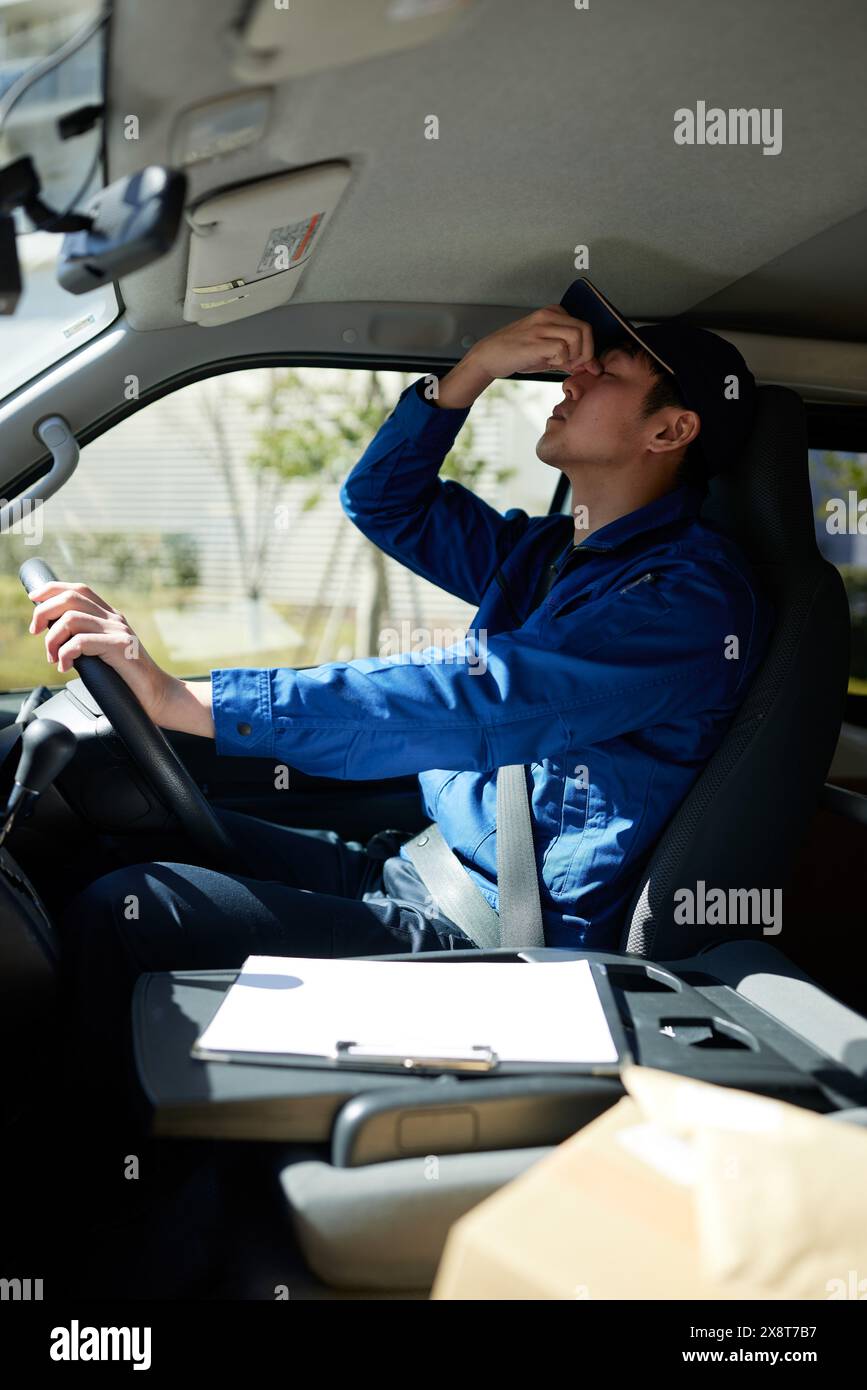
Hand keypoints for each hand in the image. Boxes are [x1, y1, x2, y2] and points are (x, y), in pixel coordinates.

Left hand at [27, 580, 177, 723]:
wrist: (159, 696)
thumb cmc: (130, 681)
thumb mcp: (104, 654)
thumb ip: (86, 641)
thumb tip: (55, 638)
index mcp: (110, 617)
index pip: (79, 589)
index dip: (53, 589)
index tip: (34, 600)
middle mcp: (114, 619)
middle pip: (71, 598)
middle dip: (43, 611)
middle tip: (35, 631)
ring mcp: (118, 631)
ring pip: (71, 619)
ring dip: (53, 639)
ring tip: (55, 658)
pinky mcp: (120, 647)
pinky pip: (81, 642)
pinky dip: (65, 654)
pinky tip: (66, 667)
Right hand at [468, 304, 602, 379]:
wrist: (489, 356)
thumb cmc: (517, 353)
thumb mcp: (546, 352)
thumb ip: (569, 357)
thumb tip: (592, 367)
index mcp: (553, 313)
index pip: (584, 326)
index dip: (588, 348)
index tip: (579, 363)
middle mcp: (548, 316)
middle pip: (585, 329)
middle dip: (586, 353)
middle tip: (574, 366)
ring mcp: (540, 327)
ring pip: (577, 337)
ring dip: (574, 356)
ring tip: (561, 364)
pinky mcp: (534, 341)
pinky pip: (561, 349)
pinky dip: (561, 360)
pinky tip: (549, 363)